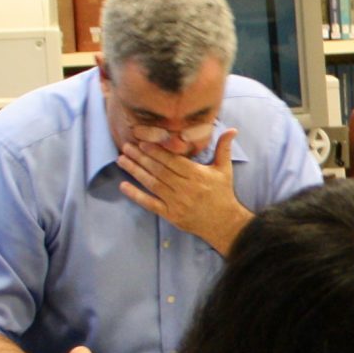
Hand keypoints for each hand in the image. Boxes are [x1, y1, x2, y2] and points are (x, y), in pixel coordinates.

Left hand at [119, 128, 251, 255]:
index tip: (142, 142)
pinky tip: (123, 186)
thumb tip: (232, 129)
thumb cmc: (223, 193)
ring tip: (121, 160)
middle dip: (141, 158)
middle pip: (159, 170)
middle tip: (126, 147)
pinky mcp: (171, 215)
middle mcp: (185, 188)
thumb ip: (224, 148)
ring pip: (152, 184)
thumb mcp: (225, 169)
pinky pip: (150, 204)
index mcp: (197, 175)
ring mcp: (176, 202)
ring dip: (135, 171)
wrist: (224, 223)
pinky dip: (136, 195)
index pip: (172, 161)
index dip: (156, 151)